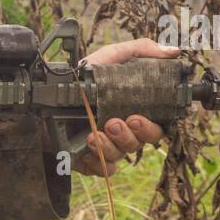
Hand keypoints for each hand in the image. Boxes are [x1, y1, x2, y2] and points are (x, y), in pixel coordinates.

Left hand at [73, 38, 176, 177]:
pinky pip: (103, 169)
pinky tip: (87, 147)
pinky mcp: (90, 160)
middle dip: (130, 135)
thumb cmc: (82, 77)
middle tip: (115, 123)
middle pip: (140, 143)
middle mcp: (124, 132)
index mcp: (134, 112)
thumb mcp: (109, 57)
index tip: (137, 117)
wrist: (46, 95)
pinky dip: (98, 160)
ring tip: (95, 132)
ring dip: (110, 144)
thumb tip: (173, 51)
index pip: (156, 127)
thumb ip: (141, 51)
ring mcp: (107, 147)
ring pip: (121, 155)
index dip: (151, 127)